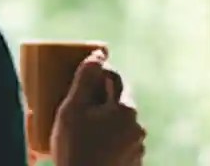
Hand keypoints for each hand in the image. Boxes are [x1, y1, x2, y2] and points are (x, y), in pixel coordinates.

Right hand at [48, 51, 145, 165]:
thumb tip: (97, 55)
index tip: (82, 74)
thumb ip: (84, 79)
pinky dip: (107, 140)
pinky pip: (120, 143)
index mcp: (125, 110)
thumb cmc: (75, 150)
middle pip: (118, 102)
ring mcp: (137, 149)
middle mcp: (137, 128)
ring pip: (120, 124)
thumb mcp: (72, 110)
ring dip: (104, 121)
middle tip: (77, 102)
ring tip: (81, 128)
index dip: (97, 72)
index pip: (115, 78)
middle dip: (100, 98)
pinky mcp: (132, 165)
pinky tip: (90, 146)